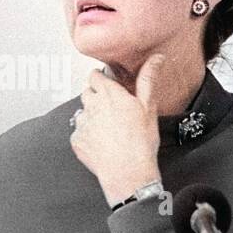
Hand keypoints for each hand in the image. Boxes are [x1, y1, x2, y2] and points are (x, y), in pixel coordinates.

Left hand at [70, 52, 164, 205]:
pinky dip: (87, 135)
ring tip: (108, 129)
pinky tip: (101, 142)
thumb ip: (148, 79)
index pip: (95, 76)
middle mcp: (92, 105)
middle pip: (87, 92)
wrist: (128, 173)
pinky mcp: (76, 140)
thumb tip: (156, 59)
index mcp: (109, 94)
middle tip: (111, 108)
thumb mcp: (149, 107)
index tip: (108, 84)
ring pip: (82, 112)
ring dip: (91, 116)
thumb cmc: (140, 142)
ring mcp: (82, 123)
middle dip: (96, 96)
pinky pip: (78, 132)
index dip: (101, 78)